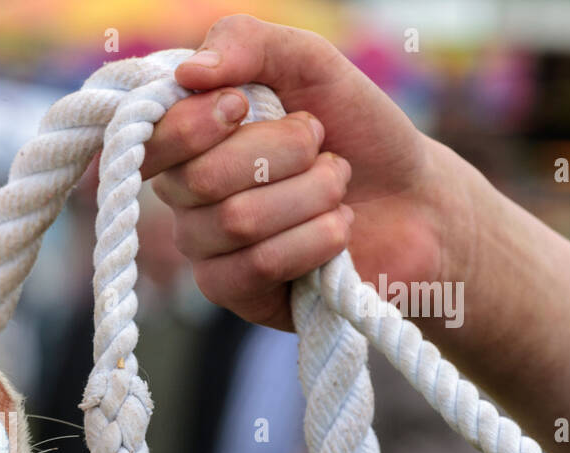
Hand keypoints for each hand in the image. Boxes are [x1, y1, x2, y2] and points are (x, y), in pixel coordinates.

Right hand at [142, 15, 461, 329]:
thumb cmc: (356, 130)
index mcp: (188, 142)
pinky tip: (337, 231)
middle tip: (321, 146)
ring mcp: (206, 249)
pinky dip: (314, 239)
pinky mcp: (235, 292)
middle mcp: (185, 198)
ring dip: (312, 194)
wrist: (416, 201)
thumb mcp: (310, 64)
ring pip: (237, 223)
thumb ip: (249, 43)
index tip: (244, 105)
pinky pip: (258, 265)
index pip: (152, 140)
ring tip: (338, 187)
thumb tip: (188, 71)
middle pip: (200, 181)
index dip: (196, 124)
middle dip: (282, 153)